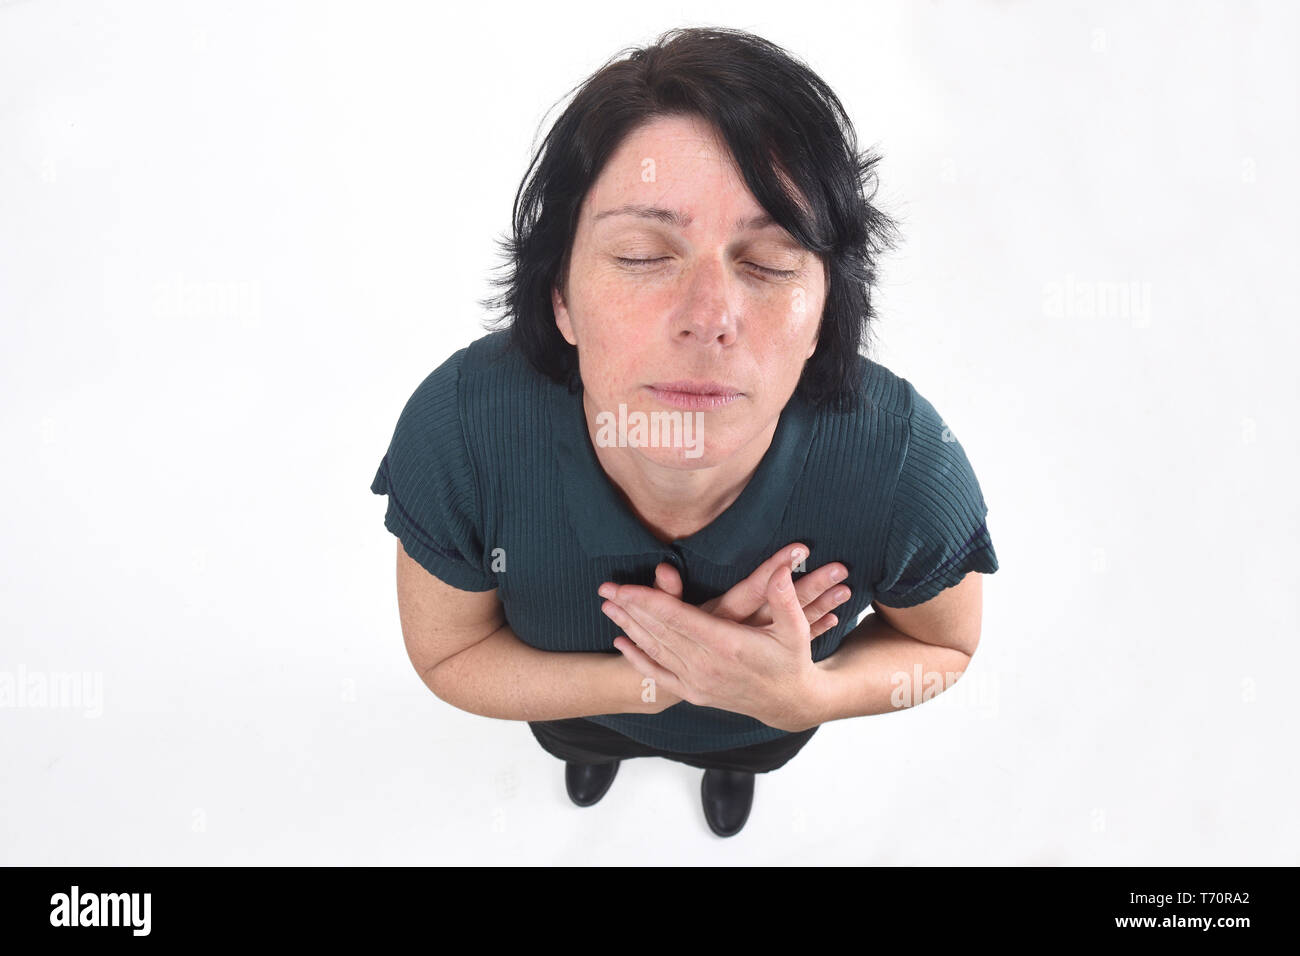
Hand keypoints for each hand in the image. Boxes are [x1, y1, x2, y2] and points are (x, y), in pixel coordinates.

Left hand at [602, 544, 849, 728]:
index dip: (650, 601)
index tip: (625, 587)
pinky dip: (638, 658)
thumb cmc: (792, 661)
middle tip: (605, 588)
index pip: (678, 619)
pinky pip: (659, 674)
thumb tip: (781, 570)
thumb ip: (784, 599)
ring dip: (629, 627)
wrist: (789, 704)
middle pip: (659, 632)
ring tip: (606, 607)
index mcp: (727, 646)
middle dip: (630, 608)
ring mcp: (698, 682)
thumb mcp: (795, 629)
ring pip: (655, 650)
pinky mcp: (694, 693)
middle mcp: (707, 666)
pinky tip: (620, 642)